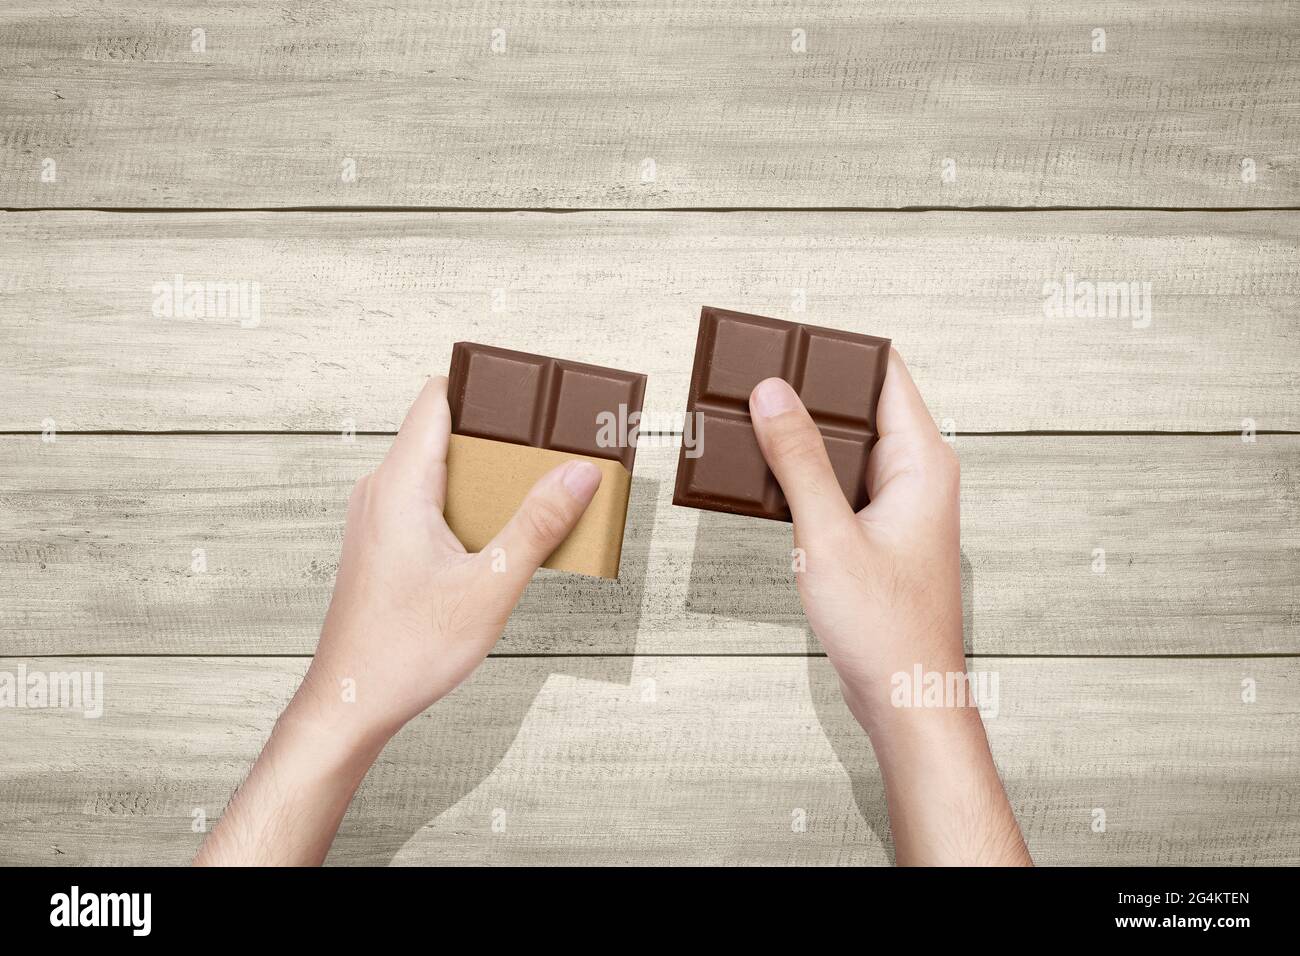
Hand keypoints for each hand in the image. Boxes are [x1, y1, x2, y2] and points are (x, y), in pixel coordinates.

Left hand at [197, 376, 600, 864]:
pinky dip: (468, 505)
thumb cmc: (406, 650)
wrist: (352, 702)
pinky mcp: (382, 540)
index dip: (486, 387)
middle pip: (446, 431)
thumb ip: (537, 524)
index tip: (531, 394)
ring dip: (488, 477)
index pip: (439, 396)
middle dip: (501, 438)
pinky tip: (501, 537)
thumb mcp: (490, 586)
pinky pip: (430, 499)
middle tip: (551, 450)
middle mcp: (381, 489)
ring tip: (537, 496)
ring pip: (439, 468)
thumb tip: (578, 473)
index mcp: (400, 485)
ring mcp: (377, 515)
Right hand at [749, 350, 1029, 864]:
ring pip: (847, 445)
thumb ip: (798, 460)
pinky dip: (806, 473)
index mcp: (921, 462)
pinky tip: (768, 476)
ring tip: (749, 418)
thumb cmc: (885, 628)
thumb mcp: (827, 535)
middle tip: (752, 375)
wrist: (905, 697)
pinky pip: (840, 481)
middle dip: (808, 390)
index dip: (834, 351)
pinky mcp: (879, 530)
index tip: (787, 337)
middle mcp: (917, 475)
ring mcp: (899, 503)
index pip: (882, 373)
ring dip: (803, 434)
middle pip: (860, 405)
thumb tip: (771, 393)